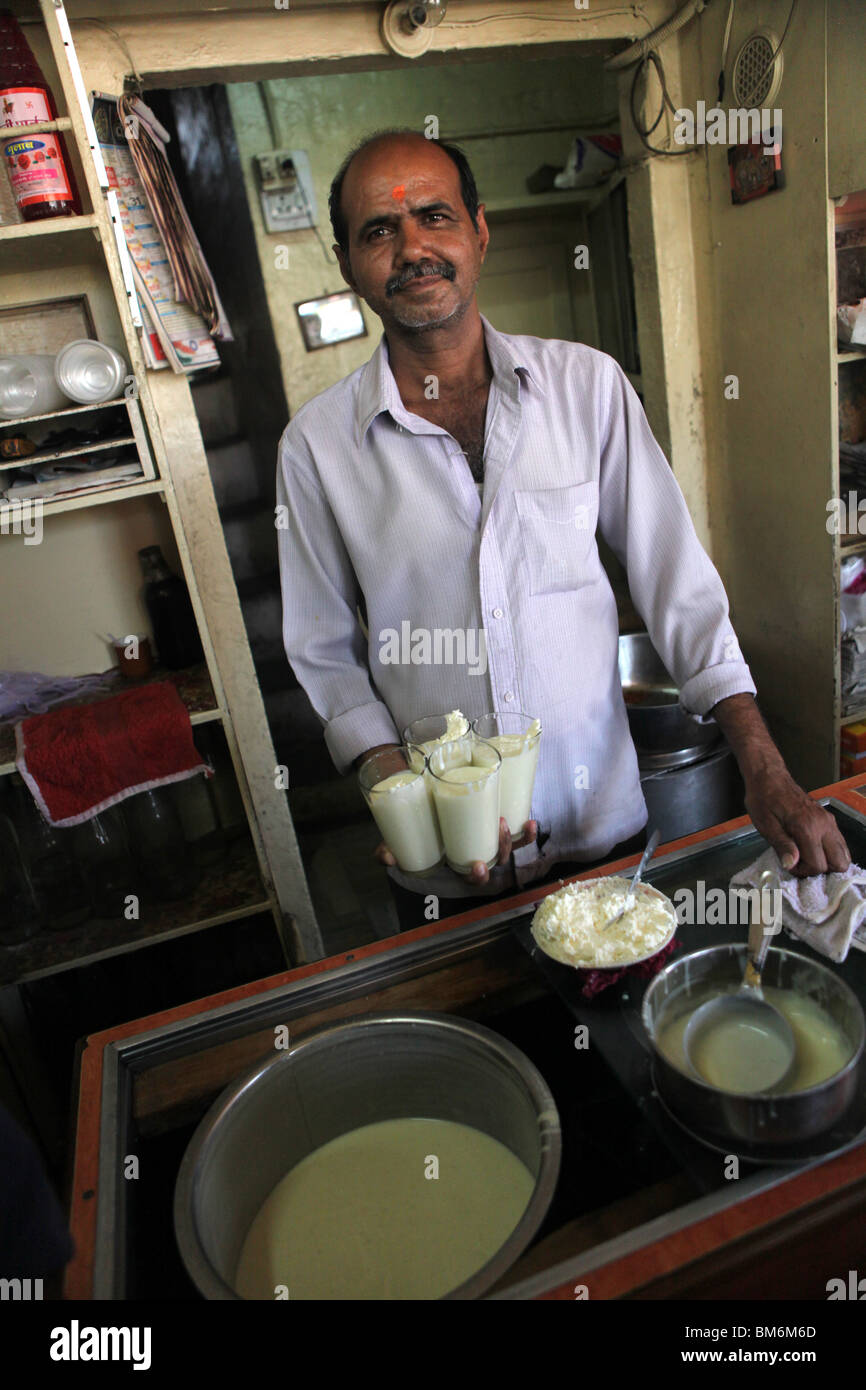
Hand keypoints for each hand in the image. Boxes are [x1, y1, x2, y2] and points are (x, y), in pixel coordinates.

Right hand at [375, 818, 537, 882]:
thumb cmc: (413, 833)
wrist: (422, 810)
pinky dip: (526, 831)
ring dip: (514, 838)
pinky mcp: (495, 826)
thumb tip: (384, 855)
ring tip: (507, 821)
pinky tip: (530, 821)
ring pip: (510, 848)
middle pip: (498, 861)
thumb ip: (387, 852)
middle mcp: (478, 857)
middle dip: (502, 848)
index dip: (479, 877)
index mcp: (459, 867)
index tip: (477, 867)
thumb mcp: (397, 843)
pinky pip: (516, 833)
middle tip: (498, 829)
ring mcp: (489, 843)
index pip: (475, 881)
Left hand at [744, 769, 849, 875]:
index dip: (803, 871)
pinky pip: (839, 843)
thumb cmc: (763, 800)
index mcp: (807, 827)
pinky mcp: (829, 819)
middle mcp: (824, 825)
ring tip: (806, 856)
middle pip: (840, 863)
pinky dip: (830, 852)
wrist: (770, 777)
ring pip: (844, 854)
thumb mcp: (766, 825)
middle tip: (801, 863)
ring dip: (828, 862)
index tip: (789, 863)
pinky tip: (811, 849)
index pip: (818, 864)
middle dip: (821, 870)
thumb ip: (782, 846)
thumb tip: (791, 865)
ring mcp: (829, 821)